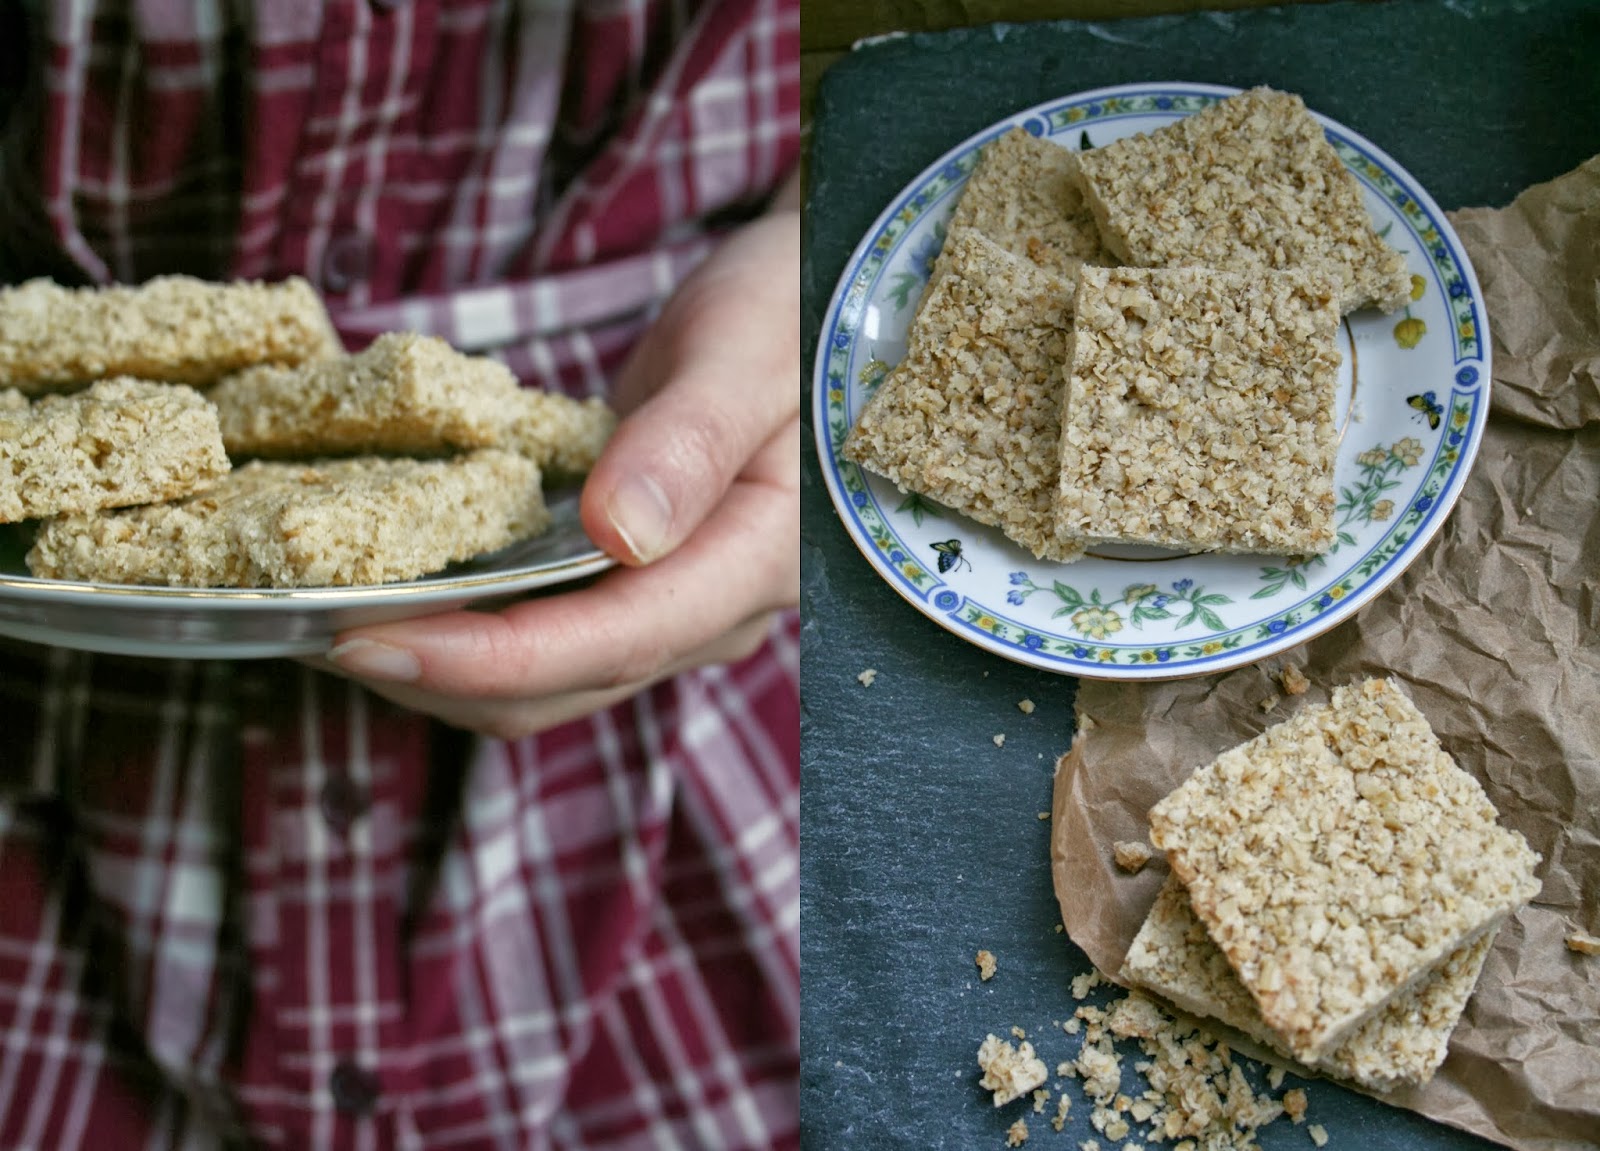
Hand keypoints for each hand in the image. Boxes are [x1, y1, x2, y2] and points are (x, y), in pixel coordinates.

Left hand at [315, 196, 799, 738]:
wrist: (821, 305)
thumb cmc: (795, 310)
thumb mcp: (748, 355)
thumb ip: (688, 442)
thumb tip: (615, 532)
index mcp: (751, 565)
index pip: (608, 643)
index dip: (485, 657)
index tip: (365, 642)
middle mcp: (710, 609)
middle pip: (560, 686)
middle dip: (432, 672)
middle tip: (305, 623)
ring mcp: (672, 603)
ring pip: (542, 675)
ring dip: (436, 657)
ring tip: (326, 608)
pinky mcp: (635, 579)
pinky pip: (542, 628)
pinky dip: (461, 618)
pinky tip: (393, 577)